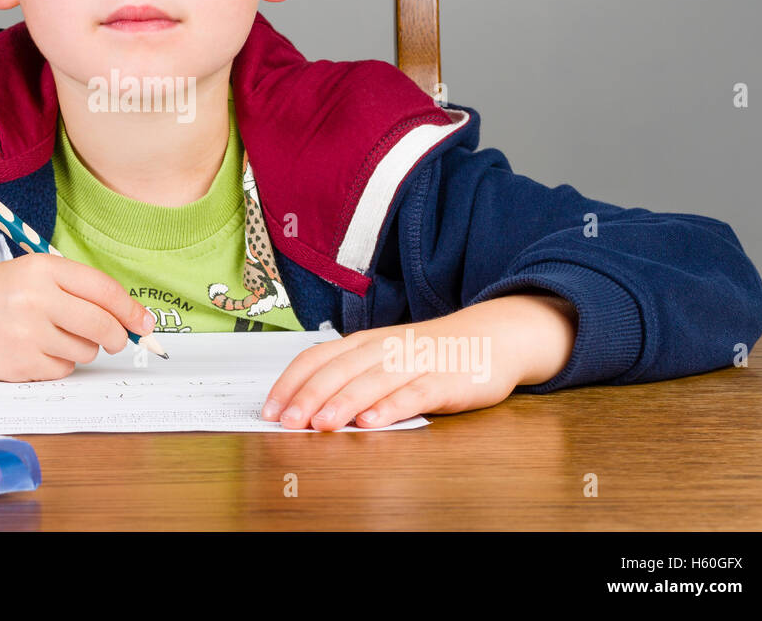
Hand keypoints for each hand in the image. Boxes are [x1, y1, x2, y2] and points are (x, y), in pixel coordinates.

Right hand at [0, 254, 156, 380]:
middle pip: (102, 325)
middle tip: (113, 339)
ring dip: (80, 350)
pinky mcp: (18, 364)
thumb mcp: (30, 275)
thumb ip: (76, 290)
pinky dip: (57, 365)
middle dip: (116, 337)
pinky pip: (62, 371)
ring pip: (85, 352)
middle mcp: (37, 299)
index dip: (131, 310)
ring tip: (51, 337)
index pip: (105, 291)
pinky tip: (34, 351)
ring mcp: (27, 334)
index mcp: (43, 269)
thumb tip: (130, 319)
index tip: (145, 323)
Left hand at [260, 293, 577, 430]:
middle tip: (286, 421)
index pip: (316, 357)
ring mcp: (414, 363)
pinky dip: (391, 407)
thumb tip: (304, 407)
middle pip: (338, 370)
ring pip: (371, 381)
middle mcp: (383, 349)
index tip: (270, 408)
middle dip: (308, 396)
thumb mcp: (383, 359)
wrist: (491, 337)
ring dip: (343, 403)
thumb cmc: (429, 354)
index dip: (290, 382)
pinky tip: (373, 422)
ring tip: (319, 425)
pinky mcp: (444, 381)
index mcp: (362, 343)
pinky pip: (414, 394)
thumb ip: (350, 378)